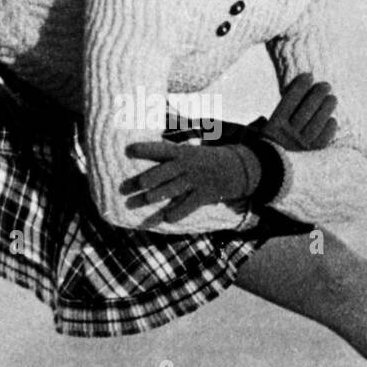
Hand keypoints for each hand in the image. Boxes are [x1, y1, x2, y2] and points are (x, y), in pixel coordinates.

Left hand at [121, 140, 251, 222]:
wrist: (238, 168)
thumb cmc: (205, 160)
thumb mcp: (189, 151)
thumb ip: (170, 153)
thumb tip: (150, 148)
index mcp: (181, 153)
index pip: (160, 149)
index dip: (145, 149)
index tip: (128, 150)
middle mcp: (187, 166)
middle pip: (163, 172)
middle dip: (146, 179)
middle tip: (129, 186)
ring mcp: (196, 180)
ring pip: (173, 189)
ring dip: (157, 195)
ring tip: (144, 200)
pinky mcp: (204, 195)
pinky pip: (189, 205)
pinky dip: (178, 212)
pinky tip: (166, 218)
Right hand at [259, 72, 337, 150]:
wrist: (266, 177)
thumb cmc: (259, 155)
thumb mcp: (252, 138)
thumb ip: (256, 127)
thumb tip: (262, 120)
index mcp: (273, 127)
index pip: (289, 101)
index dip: (300, 86)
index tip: (308, 76)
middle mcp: (287, 135)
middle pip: (306, 109)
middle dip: (318, 94)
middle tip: (326, 85)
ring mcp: (301, 146)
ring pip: (318, 123)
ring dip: (327, 108)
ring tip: (332, 99)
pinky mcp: (312, 156)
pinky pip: (323, 139)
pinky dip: (329, 128)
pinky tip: (332, 120)